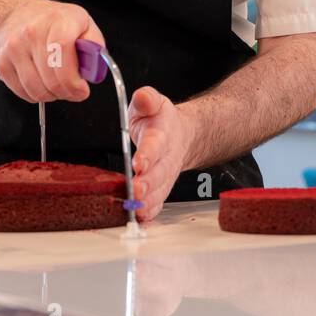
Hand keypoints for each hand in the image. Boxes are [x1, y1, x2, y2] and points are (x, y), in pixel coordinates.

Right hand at [0, 0, 104, 103]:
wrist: (16, 15)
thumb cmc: (54, 22)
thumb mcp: (83, 24)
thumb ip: (94, 47)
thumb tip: (92, 71)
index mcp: (57, 20)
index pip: (62, 52)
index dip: (73, 79)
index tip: (82, 89)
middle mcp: (32, 32)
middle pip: (51, 78)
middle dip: (67, 92)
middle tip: (73, 90)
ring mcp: (13, 48)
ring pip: (36, 90)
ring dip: (52, 96)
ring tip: (58, 85)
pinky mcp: (1, 63)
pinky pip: (23, 93)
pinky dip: (36, 95)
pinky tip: (42, 82)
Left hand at [129, 86, 194, 221]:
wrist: (179, 134)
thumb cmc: (158, 119)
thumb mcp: (151, 101)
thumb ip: (146, 99)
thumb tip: (143, 97)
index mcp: (162, 132)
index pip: (155, 143)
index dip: (148, 153)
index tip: (138, 164)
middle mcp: (167, 156)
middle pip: (160, 171)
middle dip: (148, 182)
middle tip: (135, 191)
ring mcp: (167, 173)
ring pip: (161, 189)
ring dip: (149, 200)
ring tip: (137, 208)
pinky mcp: (163, 186)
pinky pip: (159, 200)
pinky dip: (152, 210)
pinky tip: (142, 217)